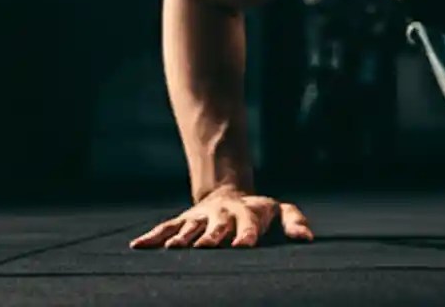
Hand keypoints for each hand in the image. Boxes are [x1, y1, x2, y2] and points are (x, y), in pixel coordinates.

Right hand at [129, 187, 314, 248]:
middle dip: (211, 236)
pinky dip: (152, 237)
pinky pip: (165, 228)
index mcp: (247, 214)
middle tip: (204, 248)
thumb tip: (307, 239)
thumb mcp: (280, 211)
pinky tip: (137, 246)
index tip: (244, 246)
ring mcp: (200, 218)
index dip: (246, 234)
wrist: (229, 195)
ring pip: (189, 228)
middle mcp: (222, 215)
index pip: (248, 224)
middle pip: (217, 226)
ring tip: (173, 249)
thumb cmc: (259, 212)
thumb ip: (294, 222)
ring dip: (182, 238)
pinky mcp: (183, 221)